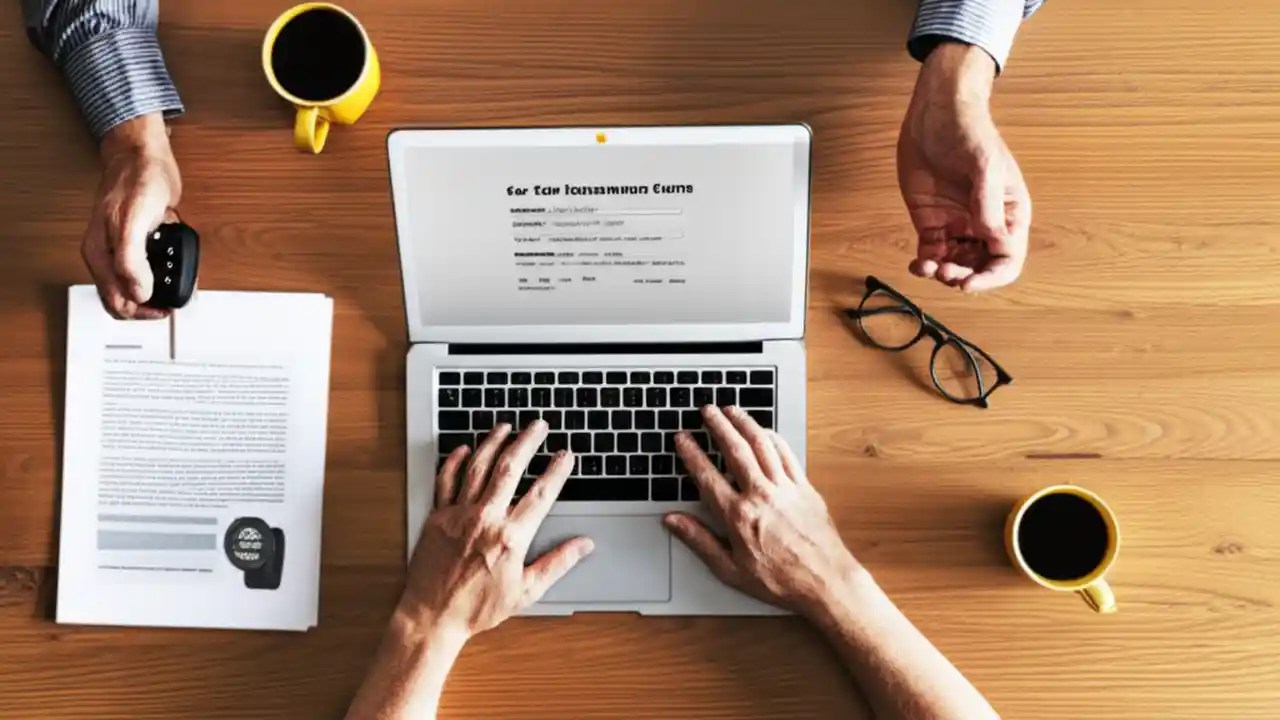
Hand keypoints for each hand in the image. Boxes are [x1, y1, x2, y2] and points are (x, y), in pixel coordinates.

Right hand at [85, 113, 181, 318]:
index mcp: (99, 253)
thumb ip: (131, 260)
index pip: (115, 301)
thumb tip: (138, 292)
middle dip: (151, 304)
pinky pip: (150, 266)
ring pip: (138, 284)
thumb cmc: (136, 179)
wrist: (144, 156)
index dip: (142, 311)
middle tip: (174, 300)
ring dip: (159, 289)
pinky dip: (165, 271)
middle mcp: (108, 254)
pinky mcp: (139, 239)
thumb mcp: (132, 220)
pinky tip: (176, 265)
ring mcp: (123, 248)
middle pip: (125, 297)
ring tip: (180, 284)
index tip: (166, 309)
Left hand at [397, 421, 594, 640]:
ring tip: (506, 426)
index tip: (566, 455)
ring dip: (493, 442)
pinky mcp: (438, 517)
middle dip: (527, 442)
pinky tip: (464, 449)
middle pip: (510, 469)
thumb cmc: (478, 608)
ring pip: (478, 467)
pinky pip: (446, 481)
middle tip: (538, 425)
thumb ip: (557, 563)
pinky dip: (455, 462)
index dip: (556, 471)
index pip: (541, 494)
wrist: (433, 616)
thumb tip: (583, 546)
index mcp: (511, 537)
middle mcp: (486, 519)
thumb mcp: (527, 591)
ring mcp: (459, 515)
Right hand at [664, 406, 863, 617]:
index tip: (683, 439)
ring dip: (745, 423)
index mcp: (738, 516)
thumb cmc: (780, 580)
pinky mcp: (805, 488)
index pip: (707, 476)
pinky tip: (764, 430)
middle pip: (735, 450)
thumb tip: (674, 522)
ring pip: (762, 445)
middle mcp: (761, 496)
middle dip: (718, 426)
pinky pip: (787, 454)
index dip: (691, 454)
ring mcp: (785, 488)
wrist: (825, 582)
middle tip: (706, 411)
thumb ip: (699, 541)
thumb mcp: (730, 570)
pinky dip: (773, 438)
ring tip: (732, 410)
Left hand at [898, 42, 1030, 291]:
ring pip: (955, 266)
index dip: (991, 278)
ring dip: (942, 275)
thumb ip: (988, 205)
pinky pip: (931, 255)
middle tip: (944, 272)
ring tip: (927, 267)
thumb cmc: (969, 133)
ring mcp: (958, 225)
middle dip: (963, 277)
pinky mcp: (932, 222)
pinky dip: (924, 266)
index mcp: (1009, 215)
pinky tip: (917, 265)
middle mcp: (985, 224)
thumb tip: (992, 240)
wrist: (935, 115)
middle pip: (980, 268)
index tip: (968, 283)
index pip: (1007, 259)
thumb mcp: (985, 166)